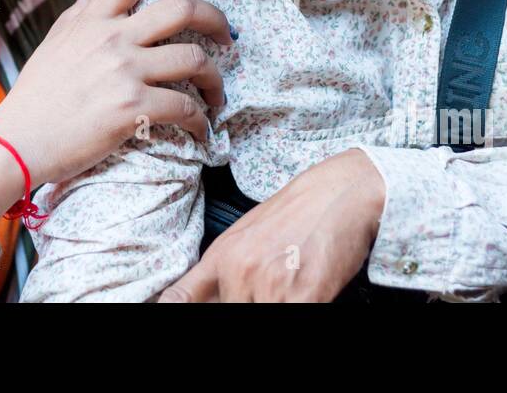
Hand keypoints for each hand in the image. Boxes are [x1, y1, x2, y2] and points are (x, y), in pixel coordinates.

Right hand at [0, 0, 232, 215]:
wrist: (17, 143)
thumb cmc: (36, 97)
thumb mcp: (54, 42)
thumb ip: (82, 13)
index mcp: (93, 18)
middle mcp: (111, 37)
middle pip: (182, 8)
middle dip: (216, 19)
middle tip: (227, 35)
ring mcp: (124, 71)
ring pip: (194, 59)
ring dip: (216, 79)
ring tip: (216, 94)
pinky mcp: (133, 108)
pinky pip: (186, 108)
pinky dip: (201, 121)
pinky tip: (201, 129)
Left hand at [159, 148, 385, 301]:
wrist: (343, 191)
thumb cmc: (302, 209)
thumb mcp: (250, 232)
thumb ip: (228, 268)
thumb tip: (216, 294)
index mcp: (222, 255)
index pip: (180, 297)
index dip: (171, 306)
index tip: (163, 308)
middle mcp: (239, 271)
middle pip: (230, 311)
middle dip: (249, 304)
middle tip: (271, 287)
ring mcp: (269, 285)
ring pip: (259, 315)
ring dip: (276, 305)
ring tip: (291, 286)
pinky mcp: (303, 296)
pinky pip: (291, 316)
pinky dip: (301, 307)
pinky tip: (308, 293)